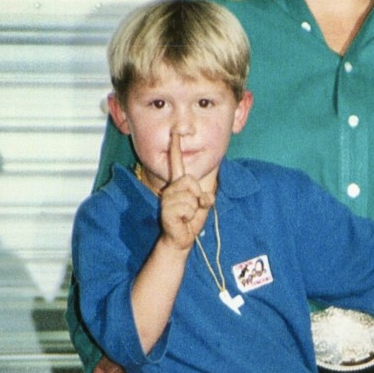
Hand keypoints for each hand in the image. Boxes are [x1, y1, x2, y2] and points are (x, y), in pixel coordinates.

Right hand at [159, 130, 214, 248]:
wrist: (181, 239)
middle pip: (191, 181)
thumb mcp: (202, 205)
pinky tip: (183, 220)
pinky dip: (190, 215)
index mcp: (178, 185)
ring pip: (191, 196)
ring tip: (187, 215)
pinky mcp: (167, 211)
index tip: (174, 133)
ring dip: (194, 208)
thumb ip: (206, 197)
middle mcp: (171, 189)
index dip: (175, 148)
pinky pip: (188, 207)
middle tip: (193, 207)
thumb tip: (205, 198)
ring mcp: (168, 200)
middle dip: (198, 195)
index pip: (177, 164)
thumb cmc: (190, 221)